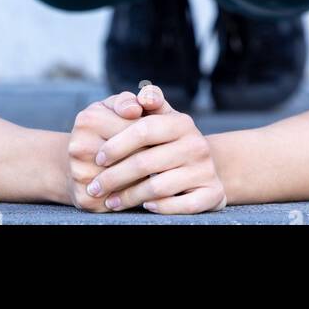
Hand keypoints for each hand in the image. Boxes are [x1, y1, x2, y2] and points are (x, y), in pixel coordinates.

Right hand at [66, 84, 166, 211]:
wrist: (77, 163)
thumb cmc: (104, 129)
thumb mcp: (114, 108)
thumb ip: (131, 100)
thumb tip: (143, 103)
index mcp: (88, 119)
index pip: (135, 128)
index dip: (151, 135)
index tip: (159, 139)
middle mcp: (79, 147)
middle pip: (133, 154)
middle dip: (149, 156)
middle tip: (161, 158)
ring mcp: (79, 174)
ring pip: (128, 179)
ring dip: (144, 177)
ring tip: (151, 172)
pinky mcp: (84, 198)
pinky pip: (119, 199)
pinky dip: (132, 195)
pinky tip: (137, 189)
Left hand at [81, 86, 227, 214]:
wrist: (204, 165)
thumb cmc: (169, 140)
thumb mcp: (161, 118)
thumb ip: (145, 103)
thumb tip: (138, 100)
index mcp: (181, 122)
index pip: (144, 129)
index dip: (118, 144)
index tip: (99, 158)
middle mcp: (196, 145)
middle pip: (146, 162)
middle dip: (114, 177)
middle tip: (95, 187)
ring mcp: (206, 170)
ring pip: (159, 187)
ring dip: (129, 196)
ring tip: (111, 201)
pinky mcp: (213, 194)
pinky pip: (183, 205)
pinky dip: (161, 207)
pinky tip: (145, 207)